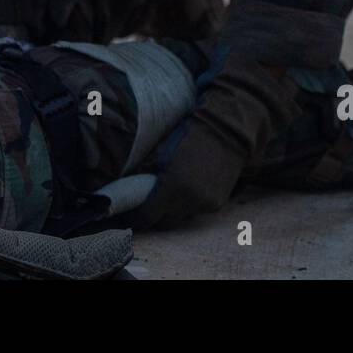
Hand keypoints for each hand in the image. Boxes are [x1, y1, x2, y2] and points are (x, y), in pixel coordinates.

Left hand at [124, 53, 299, 227]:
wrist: (226, 131)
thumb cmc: (188, 135)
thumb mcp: (160, 153)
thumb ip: (145, 175)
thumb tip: (128, 188)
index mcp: (172, 186)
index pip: (146, 216)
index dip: (134, 217)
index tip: (126, 214)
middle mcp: (189, 200)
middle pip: (163, 221)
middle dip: (152, 215)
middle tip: (142, 205)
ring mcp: (205, 204)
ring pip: (180, 217)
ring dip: (170, 211)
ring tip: (163, 197)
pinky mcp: (216, 203)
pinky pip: (195, 210)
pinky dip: (187, 205)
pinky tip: (183, 191)